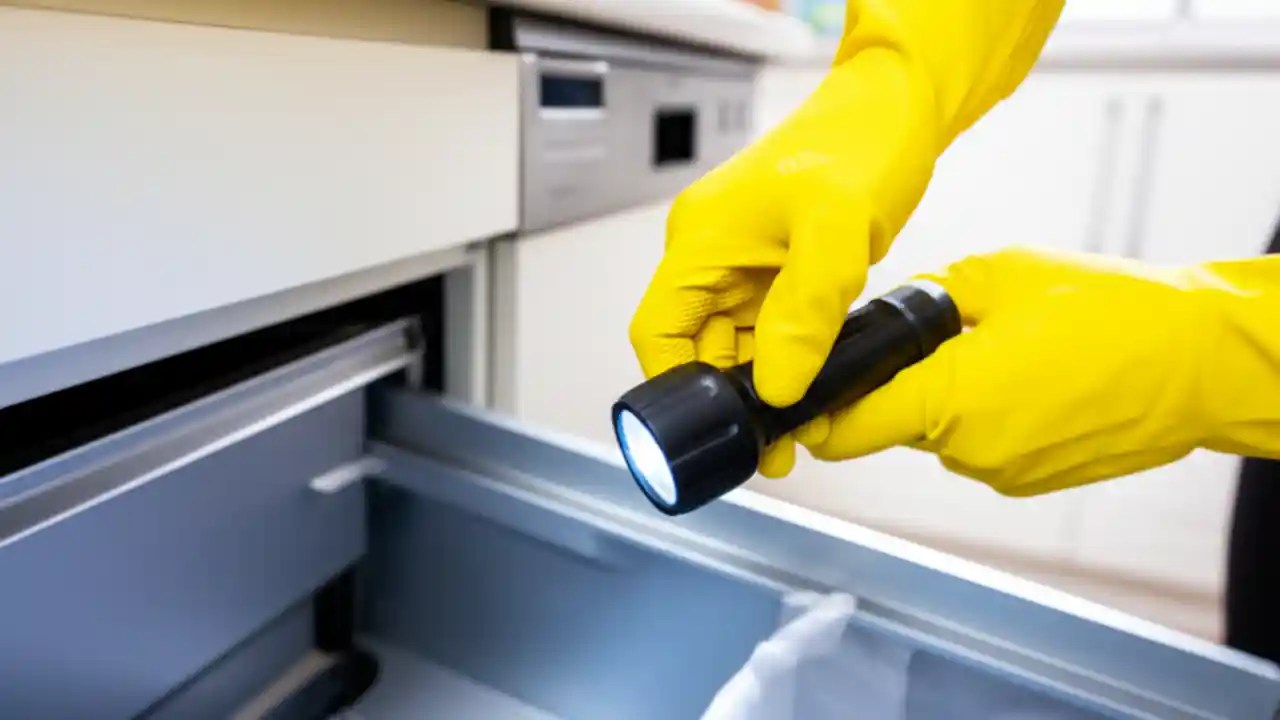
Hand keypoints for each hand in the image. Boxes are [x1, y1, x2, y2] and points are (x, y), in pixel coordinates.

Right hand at [628, 0, 1064, 478]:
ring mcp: (745, 264)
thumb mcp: (835, 229)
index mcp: (700, 240)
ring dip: (761, 387)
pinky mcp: (778, 270)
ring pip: (735, 344)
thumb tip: (778, 388)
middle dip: (728, 399)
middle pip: (696, 345)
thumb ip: (803, 311)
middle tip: (773, 447)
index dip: (674, 384)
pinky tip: (814, 391)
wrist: (897, 111)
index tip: (711, 428)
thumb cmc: (859, 146)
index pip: (657, 329)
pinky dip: (787, 362)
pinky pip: (770, 329)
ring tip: (798, 431)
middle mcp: (712, 255)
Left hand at [799, 246, 1279, 495]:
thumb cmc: (1112, 310)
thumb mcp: (1000, 275)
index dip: (817, 415)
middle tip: (935, 342)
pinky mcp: (1032, 481)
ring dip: (946, 401)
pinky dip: (986, 418)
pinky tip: (1028, 379)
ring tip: (1001, 352)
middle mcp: (968, 450)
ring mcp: (1002, 473)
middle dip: (894, 389)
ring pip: (938, 436)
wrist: (1203, 363)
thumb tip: (889, 317)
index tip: (803, 397)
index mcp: (950, 399)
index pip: (845, 431)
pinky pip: (981, 447)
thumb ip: (927, 299)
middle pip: (891, 427)